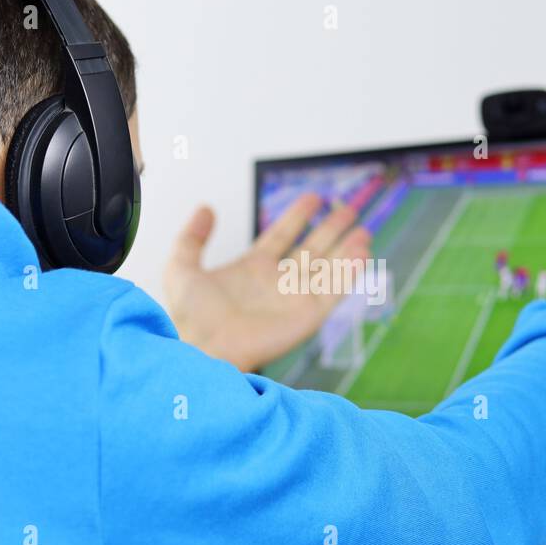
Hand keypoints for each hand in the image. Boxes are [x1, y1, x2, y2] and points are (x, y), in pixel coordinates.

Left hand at [163, 194, 372, 371]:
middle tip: (349, 209)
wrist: (202, 347)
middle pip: (312, 250)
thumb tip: (206, 209)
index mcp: (252, 269)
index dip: (297, 216)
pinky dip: (350, 272)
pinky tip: (362, 252)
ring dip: (346, 250)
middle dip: (331, 230)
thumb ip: (192, 237)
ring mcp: (294, 299)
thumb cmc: (189, 317)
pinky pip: (333, 290)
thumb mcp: (182, 267)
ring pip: (327, 269)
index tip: (314, 198)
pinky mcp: (307, 316)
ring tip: (363, 231)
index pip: (282, 236)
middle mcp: (277, 282)